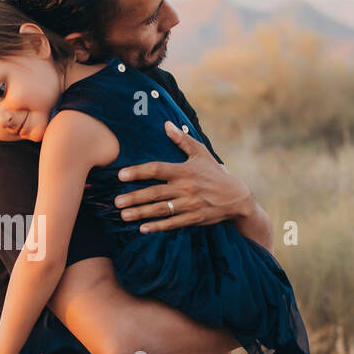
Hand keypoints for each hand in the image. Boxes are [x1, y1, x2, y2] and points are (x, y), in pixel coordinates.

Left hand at [114, 120, 252, 232]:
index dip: (138, 172)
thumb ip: (182, 140)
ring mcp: (190, 204)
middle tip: (117, 202)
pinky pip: (172, 223)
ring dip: (141, 213)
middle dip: (134, 198)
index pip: (157, 169)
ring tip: (124, 215)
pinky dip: (157, 227)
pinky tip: (143, 228)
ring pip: (161, 209)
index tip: (121, 175)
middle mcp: (186, 187)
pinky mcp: (194, 218)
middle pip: (155, 193)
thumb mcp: (201, 154)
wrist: (236, 197)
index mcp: (185, 170)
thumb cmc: (215, 173)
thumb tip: (166, 125)